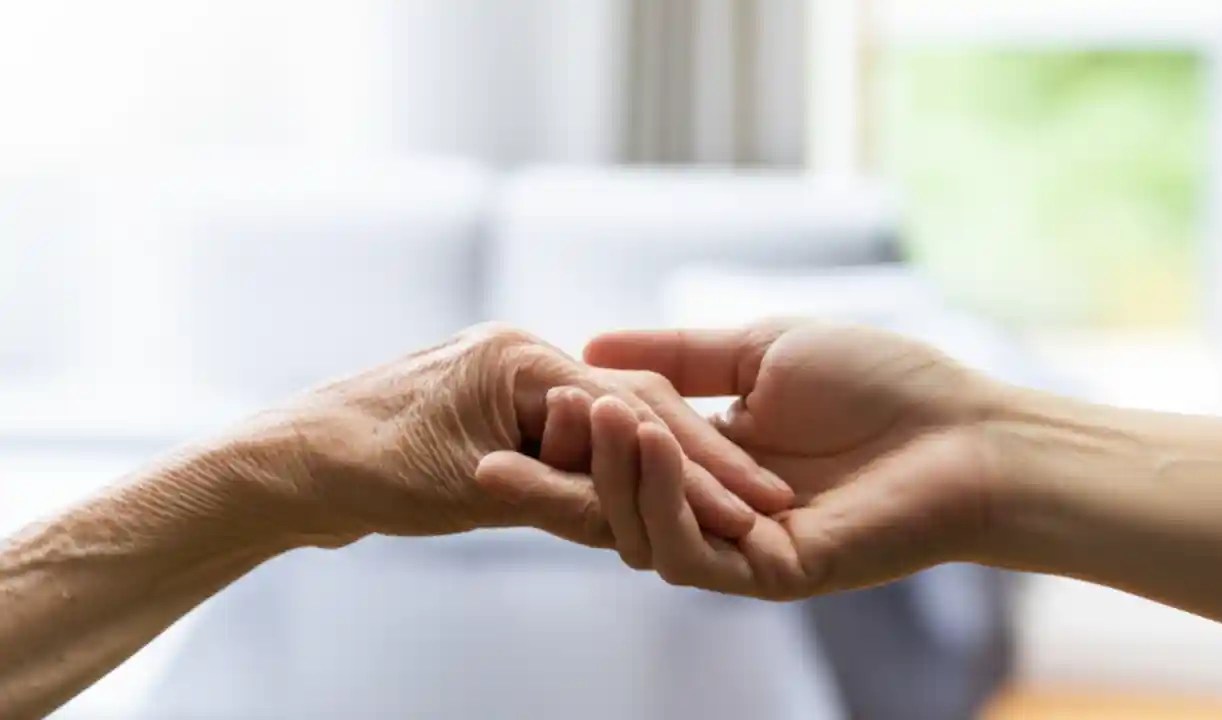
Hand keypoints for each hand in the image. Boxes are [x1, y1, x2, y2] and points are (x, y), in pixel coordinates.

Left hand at [234, 323, 789, 548]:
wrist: (290, 464)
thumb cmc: (366, 472)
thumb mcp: (475, 491)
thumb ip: (559, 494)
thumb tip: (637, 515)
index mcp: (521, 357)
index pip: (632, 411)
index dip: (697, 462)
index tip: (754, 503)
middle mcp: (523, 353)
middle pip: (633, 408)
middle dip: (699, 458)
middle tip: (766, 501)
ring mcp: (510, 376)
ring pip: (609, 422)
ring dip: (664, 465)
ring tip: (730, 500)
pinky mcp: (497, 404)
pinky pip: (573, 435)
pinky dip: (614, 467)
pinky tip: (656, 489)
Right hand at [490, 321, 1006, 598]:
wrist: (966, 429)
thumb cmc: (880, 382)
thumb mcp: (761, 348)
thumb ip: (678, 356)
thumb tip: (590, 346)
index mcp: (707, 459)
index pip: (617, 460)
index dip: (568, 440)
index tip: (519, 406)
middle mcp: (713, 509)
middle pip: (612, 508)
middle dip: (558, 481)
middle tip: (499, 453)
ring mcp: (739, 546)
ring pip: (641, 533)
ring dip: (612, 477)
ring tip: (594, 416)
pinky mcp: (770, 573)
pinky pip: (692, 552)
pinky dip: (663, 501)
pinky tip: (650, 444)